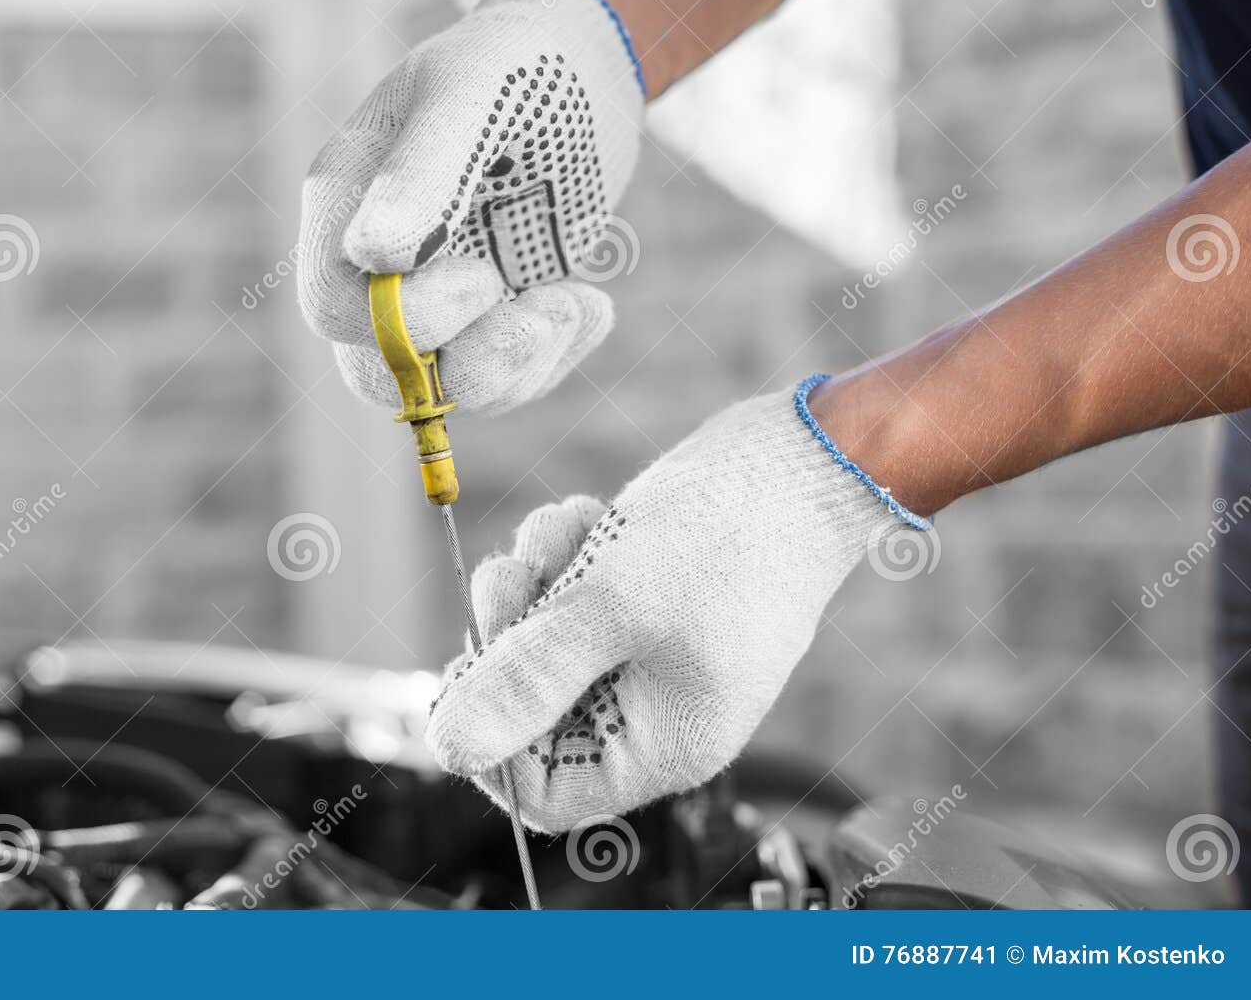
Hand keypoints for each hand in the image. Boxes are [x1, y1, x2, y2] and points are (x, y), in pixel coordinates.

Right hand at [297, 0, 644, 414]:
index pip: (334, 309)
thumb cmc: (513, 65)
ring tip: (574, 300)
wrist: (578, 73)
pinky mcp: (490, 319)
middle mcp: (375, 265)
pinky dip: (556, 355)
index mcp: (345, 206)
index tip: (485, 277)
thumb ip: (421, 168)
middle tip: (541, 311)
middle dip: (466, 365)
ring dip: (521, 363)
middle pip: (377, 373)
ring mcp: (434, 298)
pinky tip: (592, 299)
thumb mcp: (470, 95)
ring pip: (448, 389)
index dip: (405, 320)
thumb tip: (371, 251)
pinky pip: (507, 380)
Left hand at [424, 377, 930, 831]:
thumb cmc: (725, 536)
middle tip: (510, 577)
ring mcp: (655, 656)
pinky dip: (567, 557)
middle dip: (512, 637)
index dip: (494, 743)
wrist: (801, 456)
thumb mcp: (606, 608)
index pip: (547, 793)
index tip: (468, 670)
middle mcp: (660, 713)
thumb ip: (525, 678)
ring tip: (564, 531)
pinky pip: (576, 600)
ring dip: (537, 582)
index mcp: (664, 745)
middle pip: (539, 710)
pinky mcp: (649, 606)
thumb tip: (449, 744)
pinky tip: (589, 517)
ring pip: (550, 642)